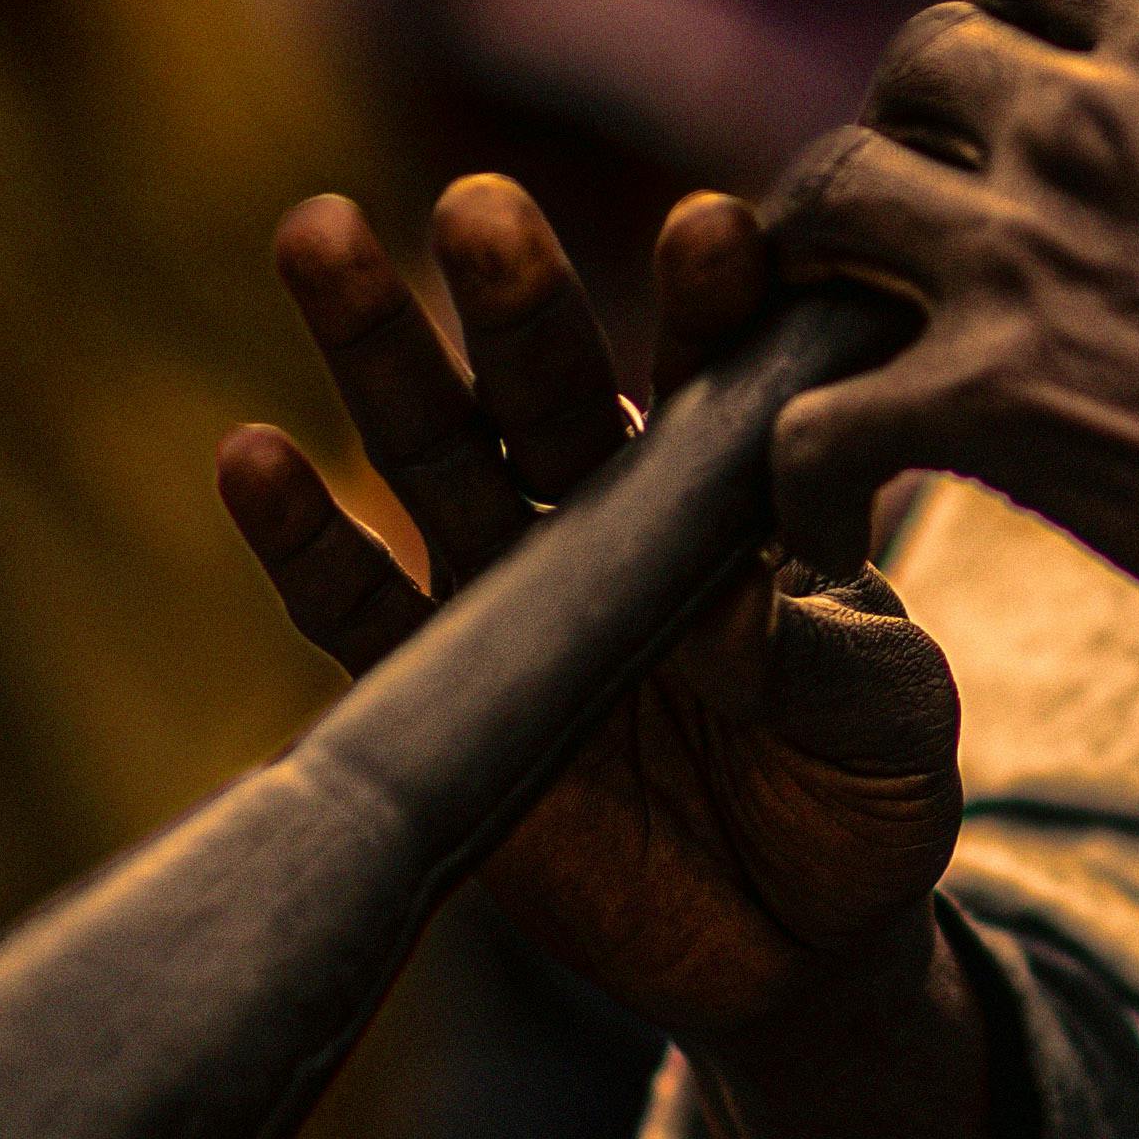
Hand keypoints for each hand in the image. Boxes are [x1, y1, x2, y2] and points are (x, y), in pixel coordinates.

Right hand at [217, 175, 964, 1060]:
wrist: (795, 934)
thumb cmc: (866, 782)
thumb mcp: (888, 715)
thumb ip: (822, 654)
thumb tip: (733, 616)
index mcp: (728, 482)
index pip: (719, 371)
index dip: (713, 303)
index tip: (714, 231)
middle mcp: (604, 507)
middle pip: (547, 382)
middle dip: (514, 294)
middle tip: (481, 203)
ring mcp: (510, 590)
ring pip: (433, 453)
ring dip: (376, 350)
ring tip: (318, 235)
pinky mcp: (437, 693)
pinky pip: (356, 610)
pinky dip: (300, 538)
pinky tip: (249, 453)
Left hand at [758, 0, 1138, 680]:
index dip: (1023, 0)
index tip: (1032, 57)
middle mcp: (1085, 128)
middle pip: (918, 55)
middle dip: (923, 110)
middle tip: (945, 183)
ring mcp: (1024, 261)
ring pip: (825, 193)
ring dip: (822, 241)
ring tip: (840, 297)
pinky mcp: (991, 402)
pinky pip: (818, 418)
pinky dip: (800, 472)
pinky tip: (827, 508)